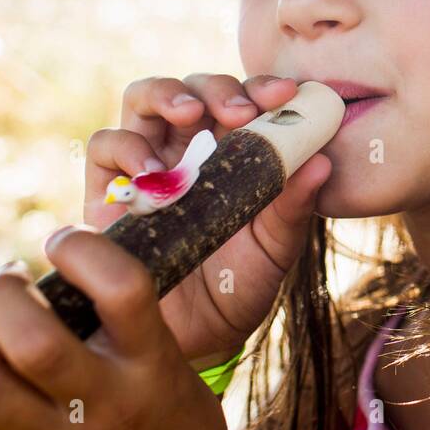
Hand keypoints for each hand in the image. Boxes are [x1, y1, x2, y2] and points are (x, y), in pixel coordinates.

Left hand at [0, 229, 232, 429]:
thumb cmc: (171, 407)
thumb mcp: (169, 357)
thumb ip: (126, 317)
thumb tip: (67, 257)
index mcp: (153, 364)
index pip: (123, 290)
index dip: (82, 248)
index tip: (64, 241)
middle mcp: (105, 407)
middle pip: (33, 343)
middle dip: (6, 293)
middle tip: (12, 281)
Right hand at [83, 73, 331, 364]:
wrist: (192, 342)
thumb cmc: (239, 287)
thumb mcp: (275, 249)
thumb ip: (294, 207)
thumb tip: (324, 163)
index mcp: (236, 151)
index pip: (248, 100)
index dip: (264, 88)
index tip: (286, 95)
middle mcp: (189, 148)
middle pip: (195, 88)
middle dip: (218, 87)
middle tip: (241, 109)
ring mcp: (146, 164)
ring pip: (145, 99)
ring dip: (168, 95)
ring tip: (192, 114)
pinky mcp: (105, 190)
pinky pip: (106, 145)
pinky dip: (127, 147)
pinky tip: (153, 174)